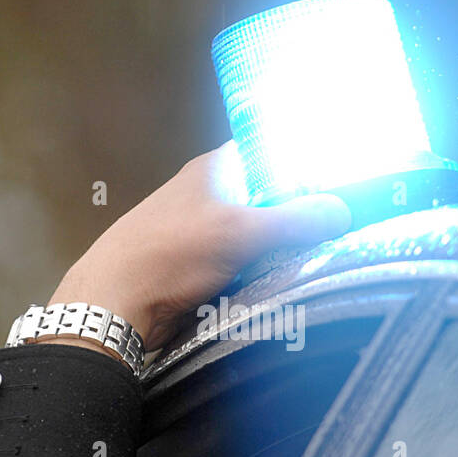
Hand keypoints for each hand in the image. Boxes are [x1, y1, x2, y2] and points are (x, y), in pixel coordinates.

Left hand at [44, 142, 351, 352]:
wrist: (114, 305)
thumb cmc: (170, 254)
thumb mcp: (239, 232)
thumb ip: (293, 220)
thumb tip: (343, 210)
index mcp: (213, 170)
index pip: (266, 152)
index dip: (301, 160)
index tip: (339, 175)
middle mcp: (207, 196)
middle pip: (266, 198)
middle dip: (299, 212)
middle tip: (343, 222)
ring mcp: (202, 234)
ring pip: (256, 237)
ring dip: (282, 250)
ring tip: (327, 255)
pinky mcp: (198, 269)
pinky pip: (243, 267)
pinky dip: (262, 275)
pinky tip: (288, 283)